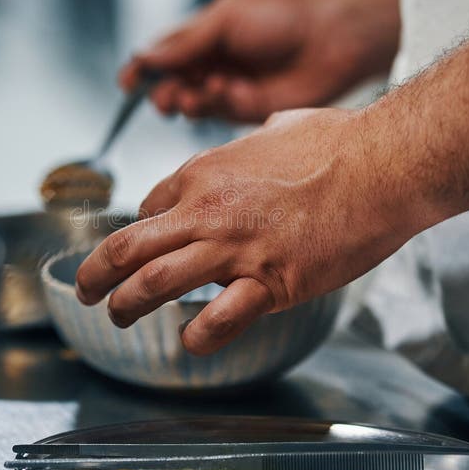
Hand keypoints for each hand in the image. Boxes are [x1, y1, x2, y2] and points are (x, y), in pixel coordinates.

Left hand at [76, 108, 411, 354]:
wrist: (381, 165)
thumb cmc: (338, 142)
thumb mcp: (279, 126)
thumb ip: (257, 138)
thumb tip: (263, 134)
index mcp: (204, 173)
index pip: (148, 209)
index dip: (136, 234)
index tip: (136, 249)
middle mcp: (206, 210)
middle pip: (129, 248)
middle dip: (97, 274)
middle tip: (87, 291)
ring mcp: (234, 248)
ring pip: (156, 283)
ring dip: (128, 305)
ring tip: (118, 317)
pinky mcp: (269, 282)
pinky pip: (218, 319)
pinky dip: (196, 336)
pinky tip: (189, 343)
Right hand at [119, 0, 403, 122]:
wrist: (331, 41)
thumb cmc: (281, 18)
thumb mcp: (225, 20)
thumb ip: (185, 43)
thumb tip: (144, 57)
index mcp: (204, 34)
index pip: (162, 53)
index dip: (141, 68)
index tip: (126, 82)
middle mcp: (212, 62)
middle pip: (170, 83)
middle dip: (161, 91)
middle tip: (164, 96)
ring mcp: (227, 88)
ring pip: (189, 102)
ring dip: (184, 100)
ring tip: (191, 95)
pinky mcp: (245, 110)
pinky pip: (215, 113)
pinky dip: (213, 104)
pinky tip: (226, 90)